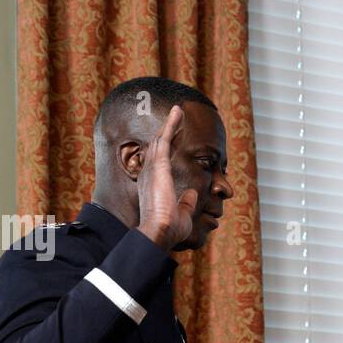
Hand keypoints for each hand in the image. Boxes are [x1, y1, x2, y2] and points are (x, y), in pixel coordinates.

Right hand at [136, 105, 197, 249]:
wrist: (160, 231)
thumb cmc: (169, 228)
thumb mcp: (182, 213)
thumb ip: (186, 202)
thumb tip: (192, 193)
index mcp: (154, 184)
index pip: (160, 161)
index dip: (167, 148)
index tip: (174, 137)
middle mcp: (149, 173)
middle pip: (158, 146)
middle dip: (167, 131)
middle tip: (175, 117)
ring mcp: (152, 168)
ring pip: (160, 138)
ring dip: (170, 124)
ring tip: (178, 111)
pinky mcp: (158, 165)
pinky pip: (164, 138)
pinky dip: (171, 124)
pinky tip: (177, 113)